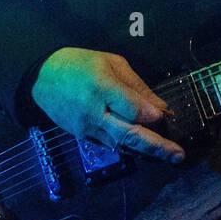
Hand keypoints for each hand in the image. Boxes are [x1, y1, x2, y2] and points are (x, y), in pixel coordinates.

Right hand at [31, 47, 184, 163]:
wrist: (43, 79)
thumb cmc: (80, 64)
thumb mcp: (112, 63)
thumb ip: (136, 86)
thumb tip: (160, 107)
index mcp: (101, 87)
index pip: (131, 108)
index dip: (150, 114)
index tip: (165, 115)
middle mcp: (94, 112)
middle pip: (129, 134)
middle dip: (156, 146)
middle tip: (178, 155)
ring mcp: (87, 128)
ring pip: (121, 144)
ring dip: (146, 152)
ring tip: (169, 156)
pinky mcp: (83, 137)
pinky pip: (111, 145)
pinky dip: (130, 148)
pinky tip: (146, 151)